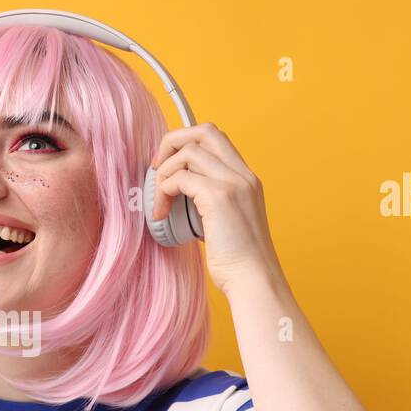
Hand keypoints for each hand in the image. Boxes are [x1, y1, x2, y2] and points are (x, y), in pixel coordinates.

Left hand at [149, 122, 281, 294]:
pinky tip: (161, 213)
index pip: (216, 139)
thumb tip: (178, 194)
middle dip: (172, 141)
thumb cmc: (238, 261)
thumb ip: (209, 203)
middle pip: (203, 131)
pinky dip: (163, 191)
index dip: (187, 143)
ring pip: (188, 151)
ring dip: (164, 172)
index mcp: (247, 179)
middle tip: (156, 168)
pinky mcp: (219, 197)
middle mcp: (243, 175)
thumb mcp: (226, 222)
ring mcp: (233, 183)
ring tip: (159, 201)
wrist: (254, 280)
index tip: (169, 167)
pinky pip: (180, 177)